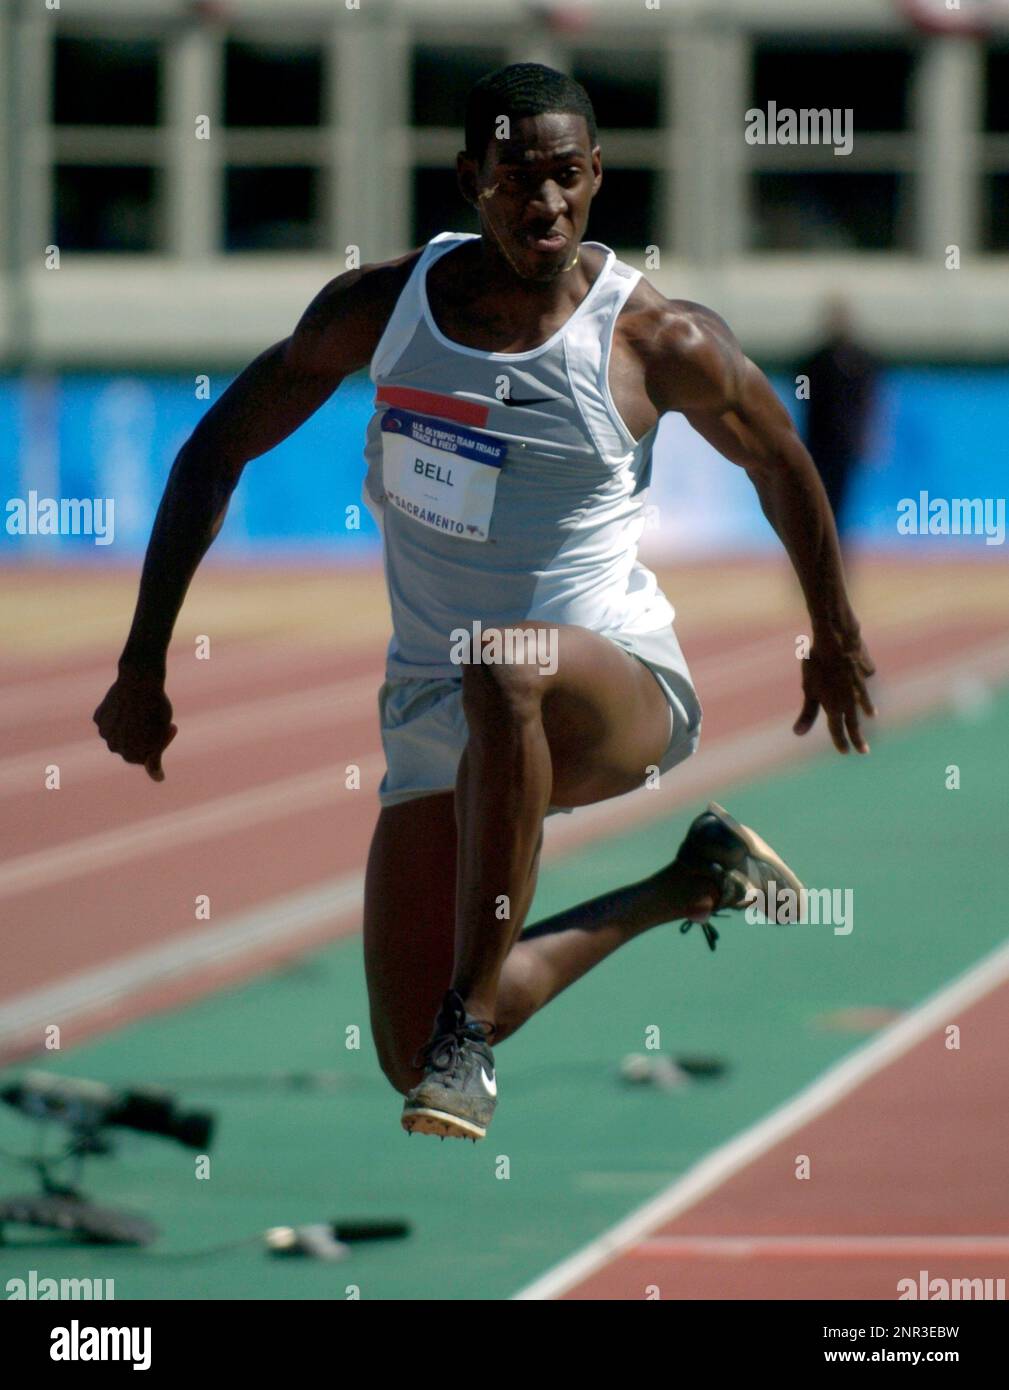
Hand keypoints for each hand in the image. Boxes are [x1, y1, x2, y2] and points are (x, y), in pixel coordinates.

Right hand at [93, 665, 177, 780]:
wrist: (140, 682)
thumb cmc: (156, 711)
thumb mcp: (160, 736)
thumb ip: (155, 758)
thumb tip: (159, 778)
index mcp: (131, 756)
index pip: (149, 756)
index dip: (161, 741)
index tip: (170, 726)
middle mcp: (113, 747)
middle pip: (133, 745)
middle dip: (146, 735)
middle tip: (159, 718)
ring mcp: (104, 732)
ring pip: (121, 732)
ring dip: (132, 725)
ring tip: (143, 711)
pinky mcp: (98, 717)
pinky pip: (110, 720)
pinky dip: (119, 714)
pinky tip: (128, 705)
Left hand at [794, 634, 875, 754]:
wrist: (836, 639)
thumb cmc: (816, 664)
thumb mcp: (808, 689)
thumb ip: (807, 713)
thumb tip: (798, 734)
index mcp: (835, 705)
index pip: (837, 730)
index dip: (840, 742)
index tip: (845, 752)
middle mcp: (850, 698)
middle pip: (853, 721)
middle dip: (857, 737)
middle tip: (863, 750)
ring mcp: (860, 684)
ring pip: (863, 700)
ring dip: (867, 708)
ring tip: (871, 715)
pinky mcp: (865, 668)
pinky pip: (865, 675)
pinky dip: (864, 677)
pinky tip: (866, 676)